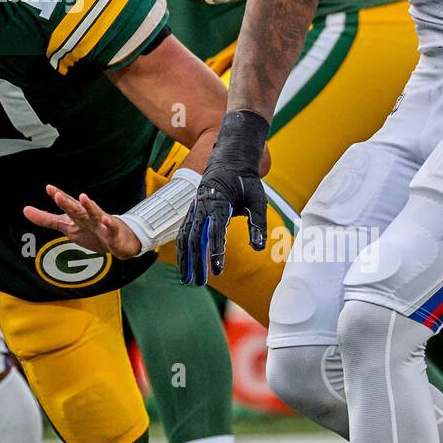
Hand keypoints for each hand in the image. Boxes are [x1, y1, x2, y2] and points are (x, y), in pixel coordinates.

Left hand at [24, 185, 141, 258]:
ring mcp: (101, 224)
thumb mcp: (66, 226)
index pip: (67, 204)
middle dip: (67, 203)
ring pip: (95, 214)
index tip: (48, 188)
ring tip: (84, 197)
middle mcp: (88, 216)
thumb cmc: (91, 230)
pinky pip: (111, 229)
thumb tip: (25, 210)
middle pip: (77, 209)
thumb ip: (46, 219)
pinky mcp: (113, 234)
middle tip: (58, 196)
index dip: (58, 196)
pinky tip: (106, 220)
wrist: (120, 241)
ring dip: (90, 206)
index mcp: (77, 214)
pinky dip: (109, 225)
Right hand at [176, 111, 269, 285]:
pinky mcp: (193, 211)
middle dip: (197, 261)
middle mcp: (202, 205)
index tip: (218, 271)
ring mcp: (195, 208)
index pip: (216, 231)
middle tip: (200, 283)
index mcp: (219, 201)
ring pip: (186, 236)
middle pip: (196, 237)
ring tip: (187, 280)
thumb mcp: (258, 199)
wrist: (229, 159)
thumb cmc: (245, 181)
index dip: (216, 252)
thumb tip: (260, 248)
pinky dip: (182, 249)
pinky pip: (184, 231)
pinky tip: (184, 263)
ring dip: (186, 259)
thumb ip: (258, 223)